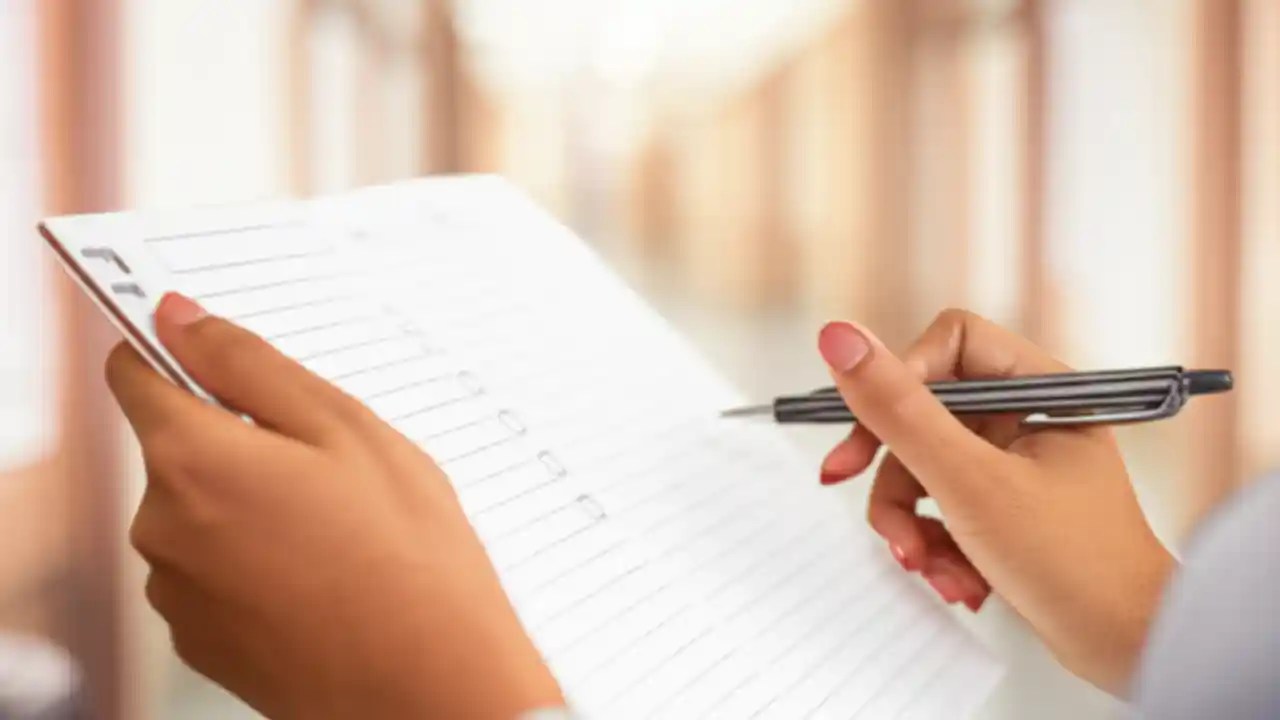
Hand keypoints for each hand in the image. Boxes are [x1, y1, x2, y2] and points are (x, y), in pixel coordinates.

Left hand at [107, 293, 561, 718]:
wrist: (428, 686)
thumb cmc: (406, 558)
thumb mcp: (346, 429)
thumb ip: (251, 364)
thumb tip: (180, 319)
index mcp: (192, 459)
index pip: (134, 371)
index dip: (180, 353)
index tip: (223, 359)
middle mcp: (161, 526)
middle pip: (178, 446)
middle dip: (243, 441)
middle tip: (331, 468)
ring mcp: (177, 591)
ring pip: (201, 511)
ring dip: (252, 504)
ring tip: (337, 533)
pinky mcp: (200, 638)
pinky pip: (213, 570)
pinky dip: (255, 562)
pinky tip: (321, 576)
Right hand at [816, 309, 1174, 693]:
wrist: (1128, 649)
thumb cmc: (1075, 565)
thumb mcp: (968, 482)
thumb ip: (899, 410)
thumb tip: (839, 338)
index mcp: (1037, 390)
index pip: (948, 343)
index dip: (901, 378)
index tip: (871, 425)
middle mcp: (1026, 418)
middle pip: (923, 412)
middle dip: (892, 468)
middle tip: (843, 481)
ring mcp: (1015, 465)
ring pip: (923, 467)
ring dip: (913, 523)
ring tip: (930, 567)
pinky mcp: (1004, 509)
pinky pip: (941, 507)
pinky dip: (938, 546)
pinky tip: (957, 581)